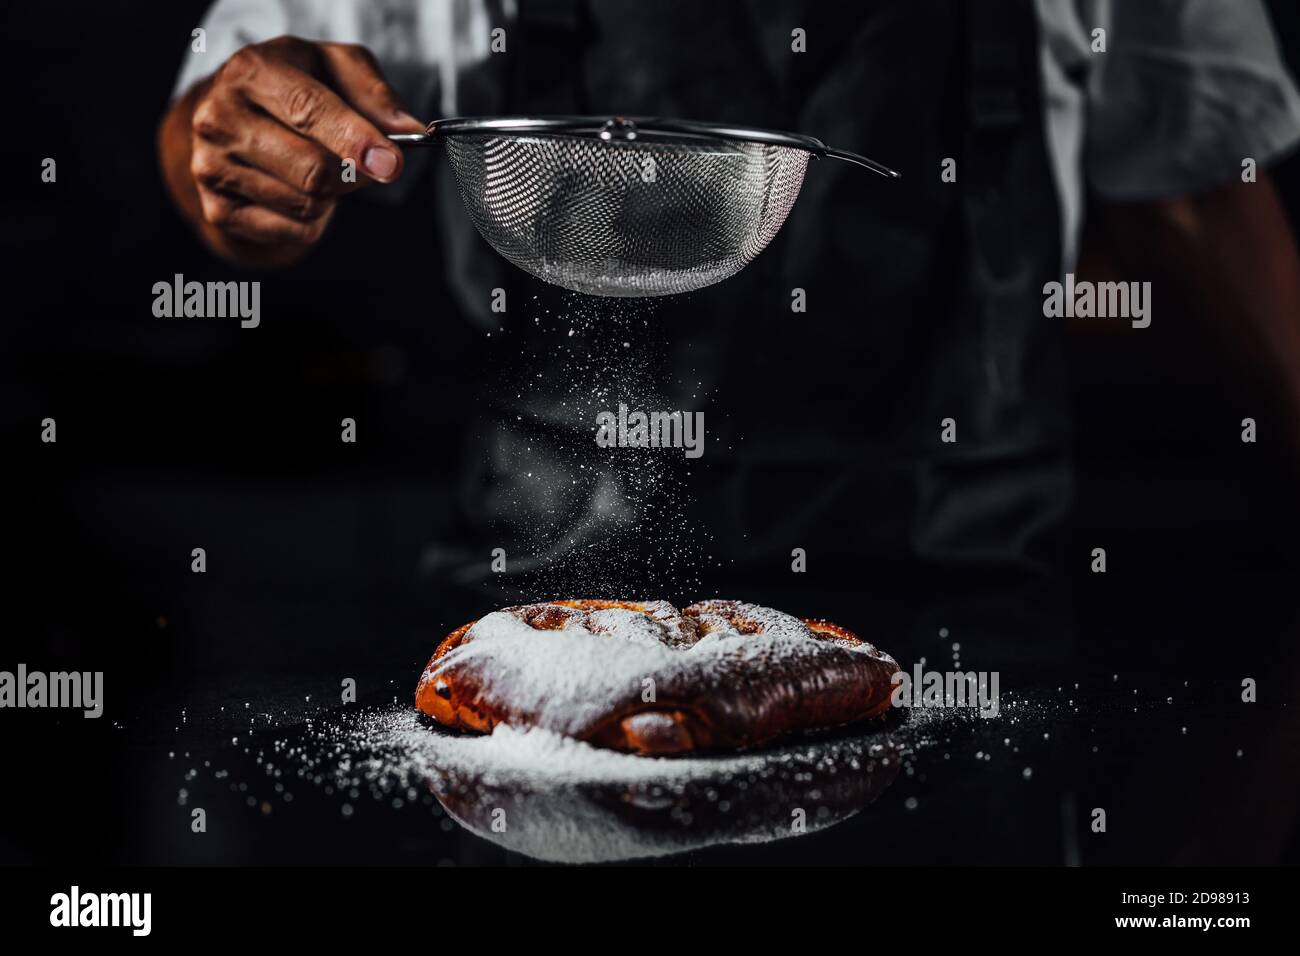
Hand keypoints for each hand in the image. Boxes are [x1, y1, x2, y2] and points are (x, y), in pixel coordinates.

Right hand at [160, 35, 424, 265]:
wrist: (232, 116)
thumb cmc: (294, 87)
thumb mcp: (335, 67)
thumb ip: (375, 94)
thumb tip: (409, 130)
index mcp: (251, 71)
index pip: (307, 110)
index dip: (354, 139)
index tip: (390, 162)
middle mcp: (221, 117)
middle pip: (313, 169)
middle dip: (354, 173)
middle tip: (366, 162)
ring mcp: (213, 166)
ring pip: (307, 204)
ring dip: (333, 195)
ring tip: (317, 165)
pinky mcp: (219, 210)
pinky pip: (296, 230)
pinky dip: (314, 219)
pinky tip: (298, 189)